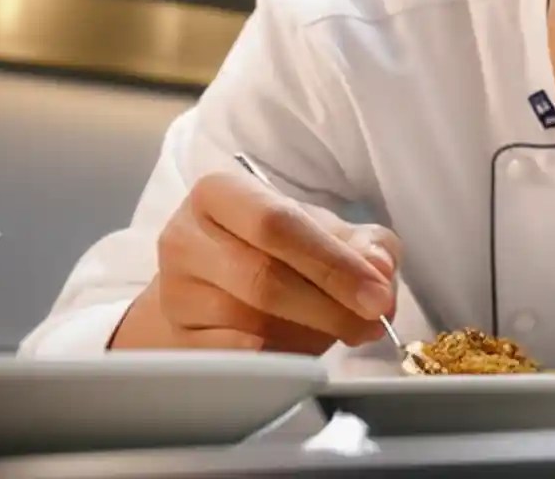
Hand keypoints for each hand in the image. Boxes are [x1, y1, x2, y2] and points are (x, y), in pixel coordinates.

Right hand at [111, 171, 398, 354]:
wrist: (216, 286)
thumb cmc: (277, 251)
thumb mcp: (325, 232)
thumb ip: (364, 245)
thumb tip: (380, 270)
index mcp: (221, 193)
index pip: (277, 223)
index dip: (333, 263)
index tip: (377, 296)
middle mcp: (186, 238)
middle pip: (264, 279)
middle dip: (331, 307)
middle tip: (372, 323)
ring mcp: (174, 293)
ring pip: (252, 325)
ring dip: (312, 335)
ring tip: (344, 330)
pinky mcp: (178, 342)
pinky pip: (239, 360)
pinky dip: (283, 359)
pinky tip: (306, 351)